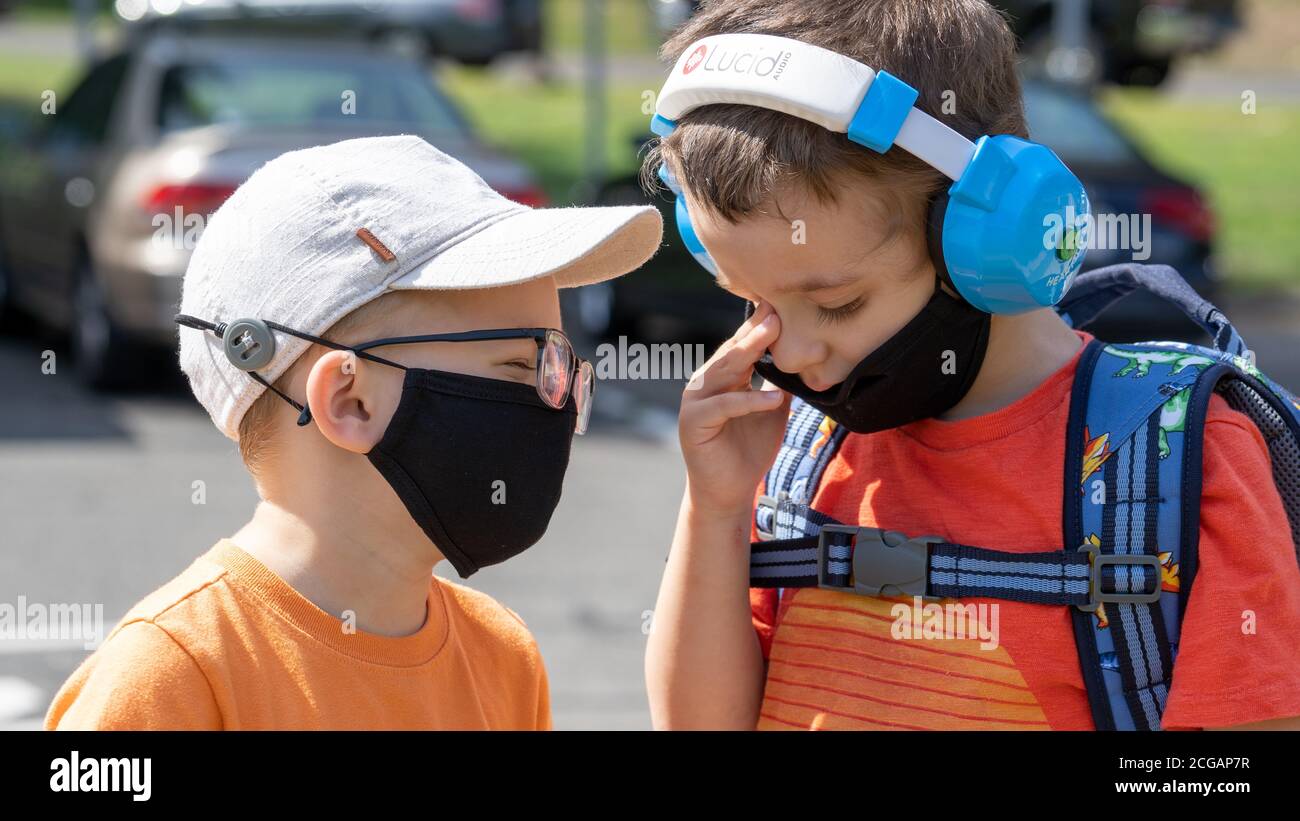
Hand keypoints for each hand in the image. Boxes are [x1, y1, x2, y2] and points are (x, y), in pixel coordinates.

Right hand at [678, 301, 791, 516]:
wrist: (728, 491)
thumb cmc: (749, 450)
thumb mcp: (772, 411)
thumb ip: (780, 384)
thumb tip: (806, 357)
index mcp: (722, 377)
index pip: (742, 345)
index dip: (760, 326)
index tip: (782, 304)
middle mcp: (705, 383)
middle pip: (732, 351)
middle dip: (756, 331)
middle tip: (777, 308)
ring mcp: (695, 401)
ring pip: (725, 371)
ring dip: (750, 353)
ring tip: (774, 338)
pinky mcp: (693, 423)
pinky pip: (724, 406)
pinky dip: (749, 401)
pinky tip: (772, 399)